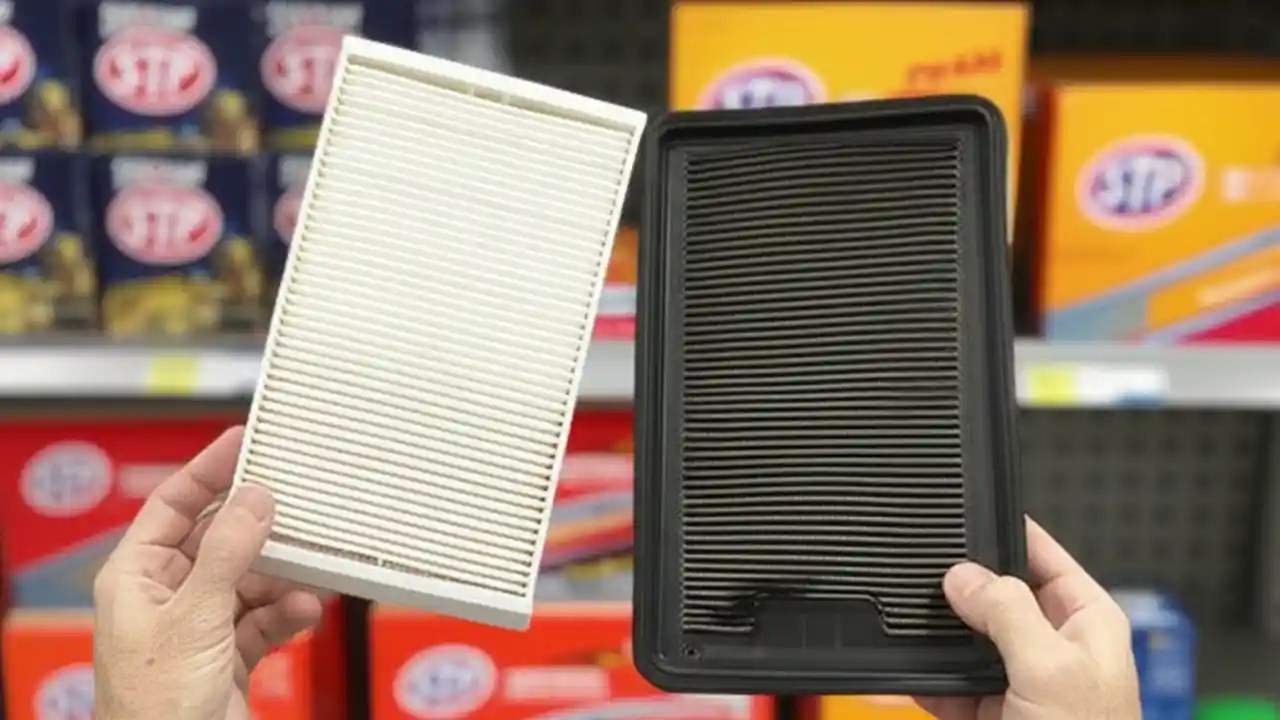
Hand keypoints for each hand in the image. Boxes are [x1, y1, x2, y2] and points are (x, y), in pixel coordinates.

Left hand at [93, 426, 322, 719]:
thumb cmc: (155, 706)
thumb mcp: (195, 617)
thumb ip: (229, 553)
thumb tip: (253, 498)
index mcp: (137, 577)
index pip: (173, 506)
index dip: (208, 471)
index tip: (244, 443)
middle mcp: (167, 595)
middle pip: (221, 541)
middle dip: (260, 534)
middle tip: (295, 513)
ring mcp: (200, 626)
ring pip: (252, 579)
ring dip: (282, 580)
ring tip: (308, 577)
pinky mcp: (230, 654)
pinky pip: (266, 617)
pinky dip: (288, 613)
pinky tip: (304, 613)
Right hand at [914, 518, 1140, 719]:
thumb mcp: (1050, 668)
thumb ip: (1007, 612)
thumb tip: (964, 575)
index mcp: (1085, 621)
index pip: (1043, 556)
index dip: (1005, 535)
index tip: (962, 515)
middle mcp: (1052, 645)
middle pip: (994, 596)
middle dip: (955, 591)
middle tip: (917, 577)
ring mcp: (1019, 681)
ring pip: (964, 642)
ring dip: (932, 640)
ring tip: (896, 625)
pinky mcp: (989, 714)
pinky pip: (946, 687)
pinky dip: (920, 682)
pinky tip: (893, 676)